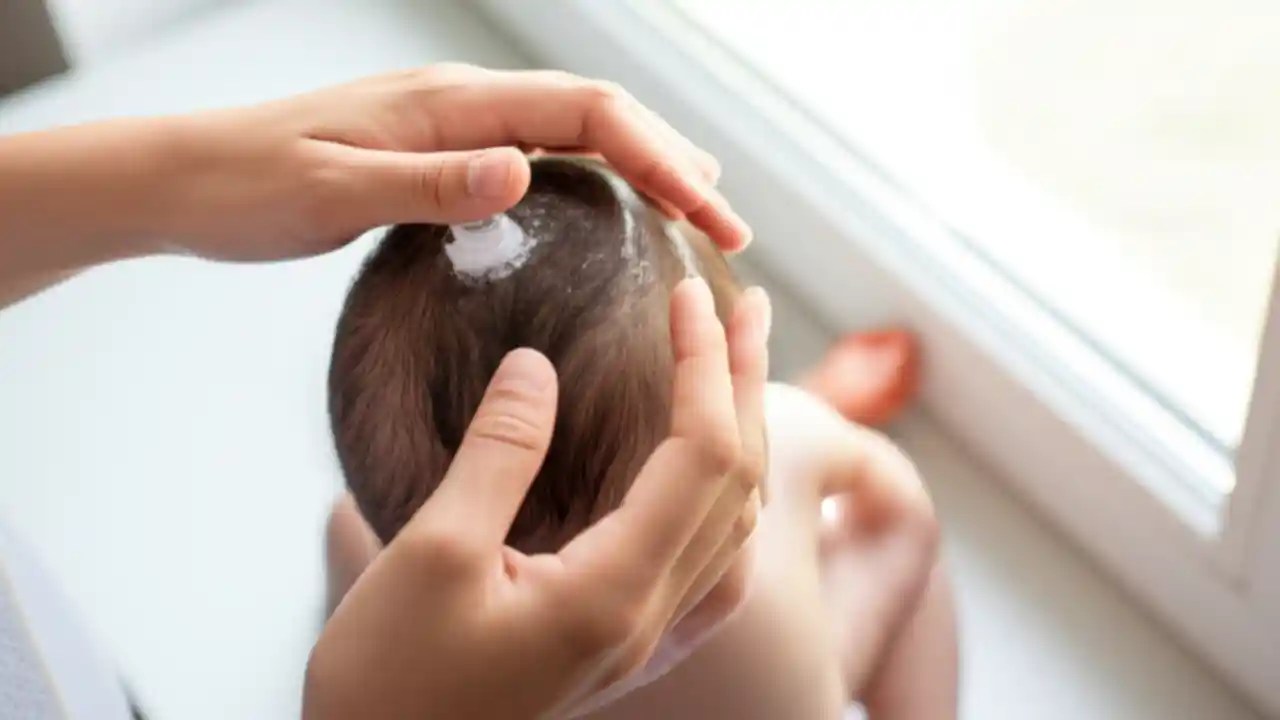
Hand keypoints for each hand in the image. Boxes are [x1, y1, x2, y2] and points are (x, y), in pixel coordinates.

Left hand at [159, 63, 747, 260]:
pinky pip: (538, 153)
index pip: (586, 113)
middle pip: (597, 113)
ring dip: (642, 165)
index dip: (659, 156)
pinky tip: (608, 210)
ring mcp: (452, 123)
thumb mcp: (335, 191)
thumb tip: (526, 171)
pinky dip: (592, 177)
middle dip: (672, 161)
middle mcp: (463, 103)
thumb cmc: (247, 186)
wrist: (183, 179)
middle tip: (728, 226)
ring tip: (695, 211)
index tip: (712, 213)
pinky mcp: (437, 151)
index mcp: (451, 104)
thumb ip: (432, 184)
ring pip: (573, 131)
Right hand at [303, 278, 769, 718]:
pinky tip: (712, 486)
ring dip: (745, 439)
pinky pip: (711, 575)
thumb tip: (536, 366)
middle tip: (747, 307)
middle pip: (738, 486)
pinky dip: (726, 509)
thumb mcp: (430, 554)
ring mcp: (643, 643)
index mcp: (612, 593)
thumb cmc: (389, 682)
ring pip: (734, 529)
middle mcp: (648, 620)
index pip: (702, 456)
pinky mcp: (622, 650)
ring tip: (738, 374)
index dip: (705, 365)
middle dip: (747, 386)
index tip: (687, 294)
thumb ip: (497, 455)